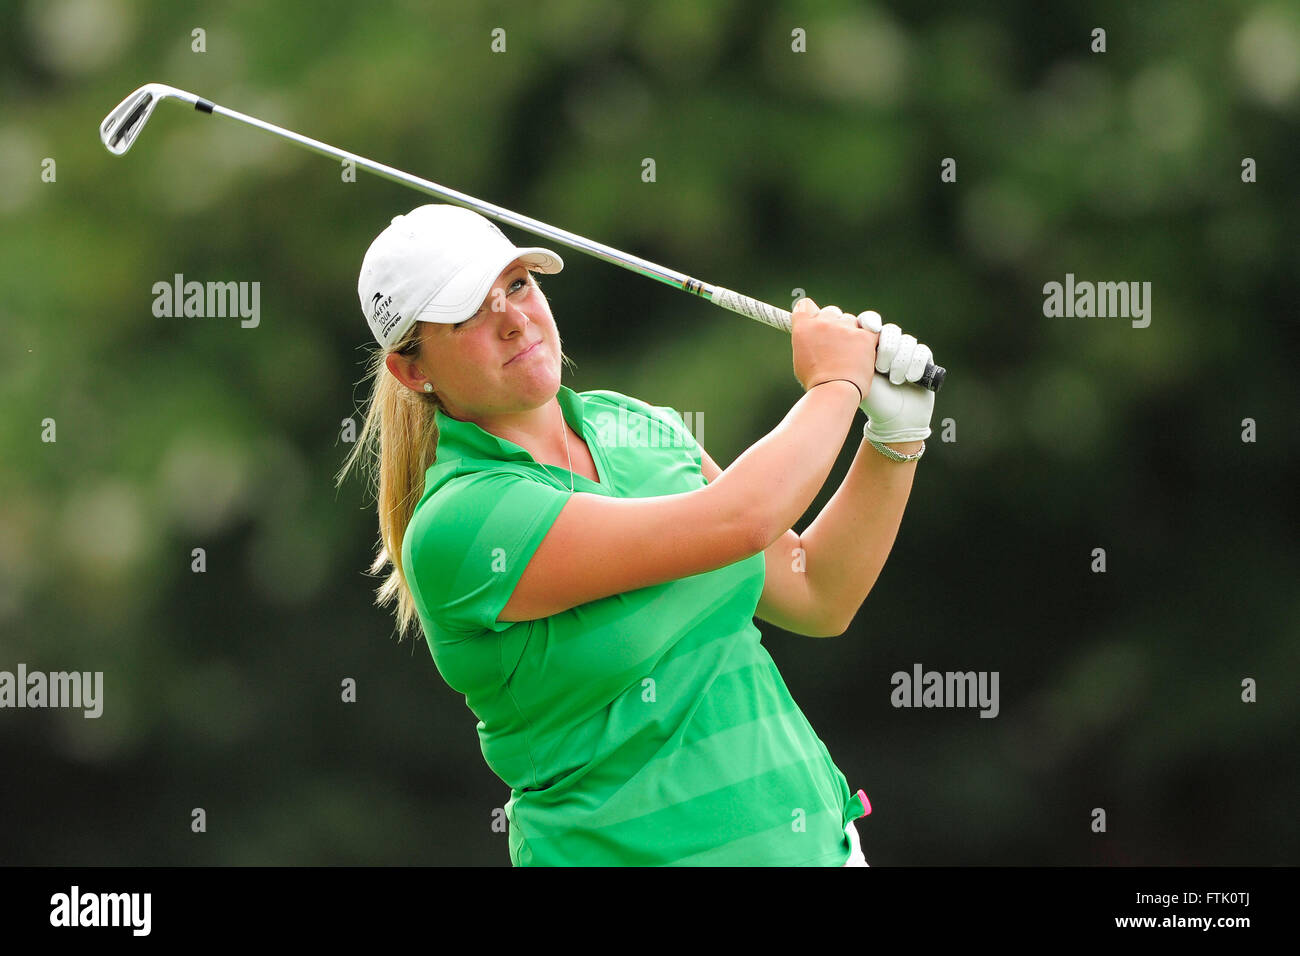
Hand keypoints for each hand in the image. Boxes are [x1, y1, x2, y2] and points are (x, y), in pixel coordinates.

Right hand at [790, 298, 876, 401]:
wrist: (834, 392)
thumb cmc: (816, 382)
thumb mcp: (801, 359)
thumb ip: (807, 341)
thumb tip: (813, 336)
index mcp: (804, 328)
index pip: (806, 305)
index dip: (812, 313)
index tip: (817, 322)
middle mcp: (823, 323)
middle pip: (831, 311)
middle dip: (834, 324)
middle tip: (836, 343)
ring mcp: (844, 328)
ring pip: (851, 320)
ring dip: (851, 332)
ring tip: (850, 354)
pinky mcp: (864, 335)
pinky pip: (872, 329)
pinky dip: (870, 338)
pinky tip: (867, 349)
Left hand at [855, 312, 935, 443]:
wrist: (894, 421)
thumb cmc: (872, 401)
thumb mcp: (856, 377)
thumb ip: (849, 356)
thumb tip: (836, 334)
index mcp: (868, 345)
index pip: (870, 321)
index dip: (871, 321)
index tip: (870, 329)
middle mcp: (888, 346)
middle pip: (891, 331)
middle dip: (887, 348)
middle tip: (881, 369)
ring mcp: (906, 352)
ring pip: (908, 341)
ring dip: (901, 361)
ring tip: (894, 380)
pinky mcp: (923, 360)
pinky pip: (922, 351)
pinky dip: (916, 365)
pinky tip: (910, 379)